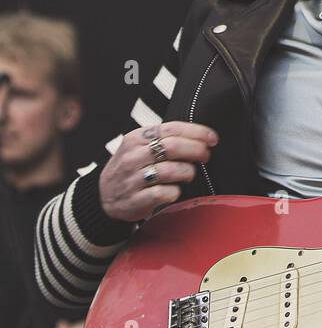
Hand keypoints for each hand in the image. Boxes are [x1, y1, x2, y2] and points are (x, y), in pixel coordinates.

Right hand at [98, 122, 218, 222]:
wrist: (104, 196)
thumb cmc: (131, 168)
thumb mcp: (139, 147)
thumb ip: (164, 139)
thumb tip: (201, 136)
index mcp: (136, 138)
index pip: (171, 128)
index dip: (196, 132)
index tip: (212, 138)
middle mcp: (133, 157)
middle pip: (173, 147)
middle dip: (196, 150)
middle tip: (206, 155)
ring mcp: (133, 179)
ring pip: (171, 170)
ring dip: (188, 172)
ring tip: (189, 173)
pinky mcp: (136, 200)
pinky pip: (164, 193)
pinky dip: (175, 192)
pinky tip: (175, 190)